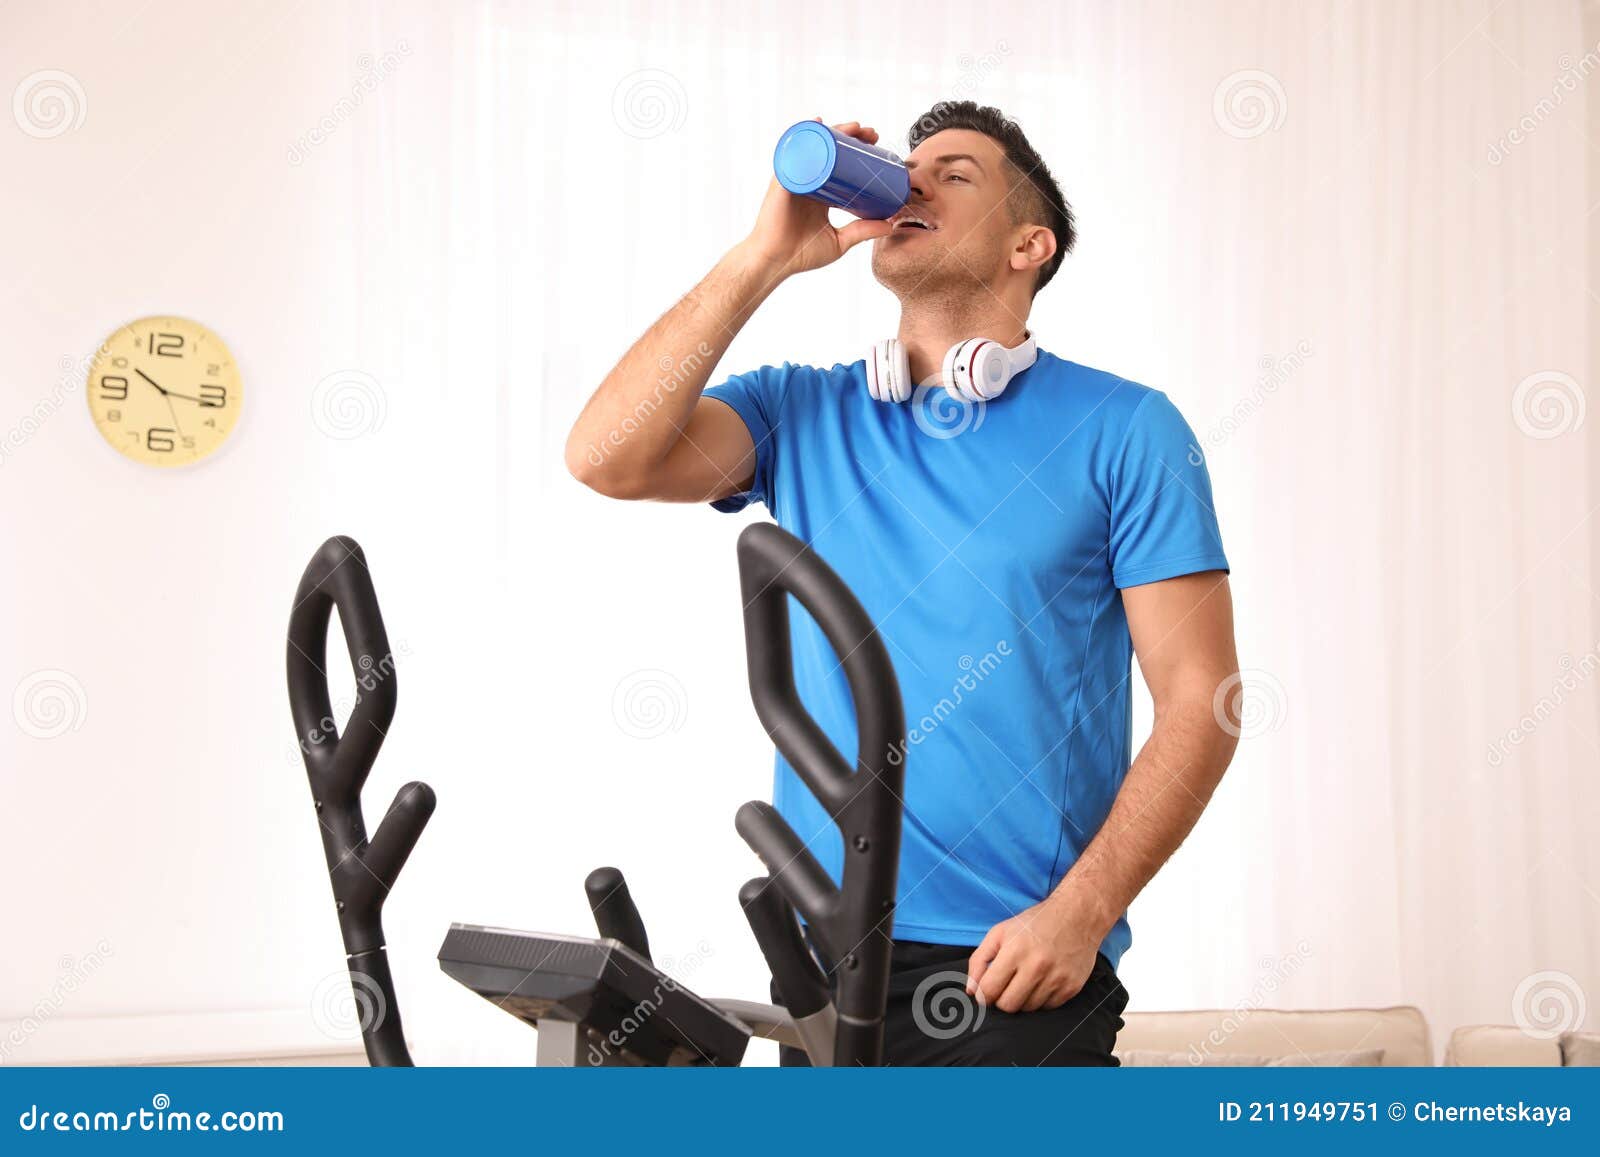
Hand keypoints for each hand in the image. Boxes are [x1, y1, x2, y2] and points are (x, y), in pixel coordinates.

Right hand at [738, 119, 893, 277]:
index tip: (877, 146)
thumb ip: (863, 233)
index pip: (841, 165)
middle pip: (831, 150)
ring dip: (835, 131)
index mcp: (820, 193)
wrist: (775, 261)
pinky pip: (794, 150)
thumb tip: (891, 226)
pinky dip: (806, 135)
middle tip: (872, 134)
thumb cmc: (802, 254)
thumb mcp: (840, 241)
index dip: (858, 153)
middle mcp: (807, 180)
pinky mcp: (784, 177)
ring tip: (855, 127)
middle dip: (852, 137)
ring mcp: (795, 176)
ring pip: (816, 146)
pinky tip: (819, 123)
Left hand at [966, 888, 1108, 1013]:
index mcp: (1014, 951)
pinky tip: (1042, 981)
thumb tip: (971, 990)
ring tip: (1026, 980)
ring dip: (1022, 999)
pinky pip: (1048, 1007)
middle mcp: (1036, 967)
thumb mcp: (1000, 932)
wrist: (1078, 915)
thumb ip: (979, 960)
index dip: (983, 995)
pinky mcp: (1071, 987)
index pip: (989, 991)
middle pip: (1008, 1005)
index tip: (986, 991)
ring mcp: (1056, 979)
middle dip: (1001, 1000)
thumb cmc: (1035, 923)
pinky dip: (1041, 999)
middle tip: (1005, 987)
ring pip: (1028, 1008)